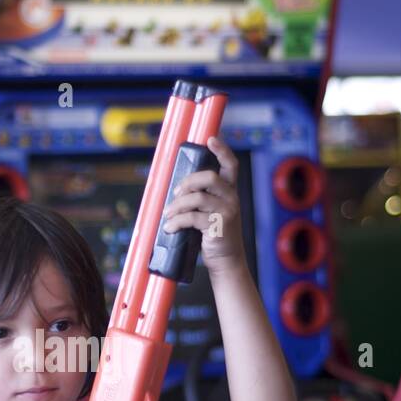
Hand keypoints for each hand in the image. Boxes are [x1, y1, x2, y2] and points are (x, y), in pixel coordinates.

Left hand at [162, 135, 245, 275]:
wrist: (226, 261)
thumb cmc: (213, 235)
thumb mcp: (210, 212)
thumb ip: (201, 198)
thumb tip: (175, 190)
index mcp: (230, 192)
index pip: (231, 165)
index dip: (222, 150)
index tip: (211, 139)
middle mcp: (231, 198)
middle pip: (209, 177)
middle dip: (187, 182)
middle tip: (175, 194)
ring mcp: (227, 212)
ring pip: (197, 198)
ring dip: (177, 205)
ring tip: (168, 215)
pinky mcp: (219, 226)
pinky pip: (192, 218)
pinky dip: (176, 222)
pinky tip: (169, 228)